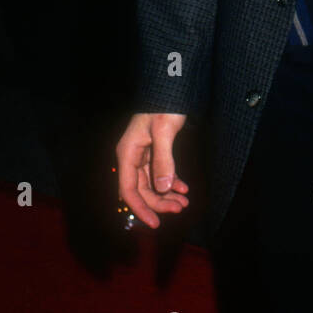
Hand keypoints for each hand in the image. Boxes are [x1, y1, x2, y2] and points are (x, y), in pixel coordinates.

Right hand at [115, 113, 188, 228]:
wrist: (171, 89)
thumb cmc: (165, 106)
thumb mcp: (164, 131)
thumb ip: (163, 160)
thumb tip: (163, 188)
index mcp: (127, 153)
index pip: (128, 190)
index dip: (141, 208)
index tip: (155, 223)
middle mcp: (132, 157)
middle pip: (141, 190)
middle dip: (159, 202)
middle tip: (180, 208)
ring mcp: (143, 155)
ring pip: (151, 183)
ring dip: (166, 194)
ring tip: (184, 202)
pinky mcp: (154, 151)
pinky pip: (160, 173)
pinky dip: (171, 182)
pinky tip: (184, 188)